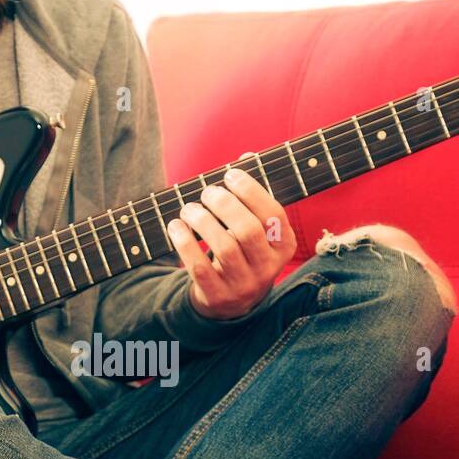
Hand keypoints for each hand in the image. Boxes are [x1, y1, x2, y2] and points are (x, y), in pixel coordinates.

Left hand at [166, 154, 296, 319]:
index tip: (230, 175)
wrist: (230, 302)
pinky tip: (175, 227)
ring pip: (224, 248)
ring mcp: (244, 285)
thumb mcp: (255, 228)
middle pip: (248, 230)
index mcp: (283, 245)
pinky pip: (200, 268)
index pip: (273, 214)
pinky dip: (185, 243)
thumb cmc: (242, 251)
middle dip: (224, 205)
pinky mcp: (218, 296)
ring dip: (202, 221)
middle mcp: (268, 268)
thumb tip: (246, 156)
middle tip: (207, 192)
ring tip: (188, 209)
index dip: (251, 191)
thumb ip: (251, 195)